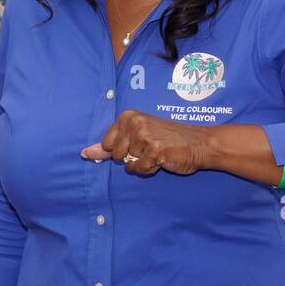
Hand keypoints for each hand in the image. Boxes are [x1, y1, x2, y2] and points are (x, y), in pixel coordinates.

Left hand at [81, 109, 206, 175]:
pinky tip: (163, 160)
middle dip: (131, 158)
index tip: (140, 142)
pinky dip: (150, 169)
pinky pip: (139, 169)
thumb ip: (109, 146)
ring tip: (158, 154)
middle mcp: (135, 122)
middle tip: (151, 149)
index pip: (107, 144)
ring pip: (128, 164)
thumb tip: (85, 153)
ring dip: (142, 164)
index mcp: (128, 116)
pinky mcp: (155, 150)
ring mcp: (145, 136)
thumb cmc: (168, 140)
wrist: (200, 143)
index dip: (123, 149)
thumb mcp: (137, 137)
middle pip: (115, 155)